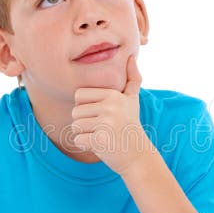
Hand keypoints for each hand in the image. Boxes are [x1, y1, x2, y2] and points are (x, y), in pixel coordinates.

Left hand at [71, 54, 150, 175]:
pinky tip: (100, 146)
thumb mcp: (132, 100)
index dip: (85, 107)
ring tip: (101, 136)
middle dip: (83, 122)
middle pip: (75, 111)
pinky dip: (85, 145)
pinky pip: (78, 140)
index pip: (79, 95)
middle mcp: (110, 107)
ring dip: (84, 134)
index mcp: (113, 95)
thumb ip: (132, 78)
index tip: (100, 115)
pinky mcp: (101, 140)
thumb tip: (131, 57)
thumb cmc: (131, 125)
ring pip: (75, 126)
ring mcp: (106, 124)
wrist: (138, 156)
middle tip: (101, 128)